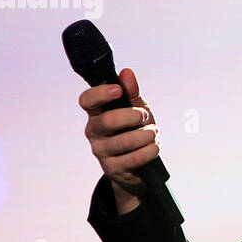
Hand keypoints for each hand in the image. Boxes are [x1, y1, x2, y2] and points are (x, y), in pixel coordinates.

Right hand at [80, 67, 159, 205]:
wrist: (137, 164)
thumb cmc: (134, 130)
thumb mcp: (136, 109)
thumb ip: (132, 92)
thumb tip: (127, 72)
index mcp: (96, 113)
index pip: (86, 101)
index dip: (99, 94)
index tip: (118, 90)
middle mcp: (94, 132)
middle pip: (107, 121)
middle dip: (132, 116)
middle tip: (145, 116)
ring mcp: (101, 151)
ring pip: (123, 141)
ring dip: (145, 135)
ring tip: (153, 133)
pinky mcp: (112, 168)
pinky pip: (133, 158)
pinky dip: (149, 151)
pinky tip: (154, 147)